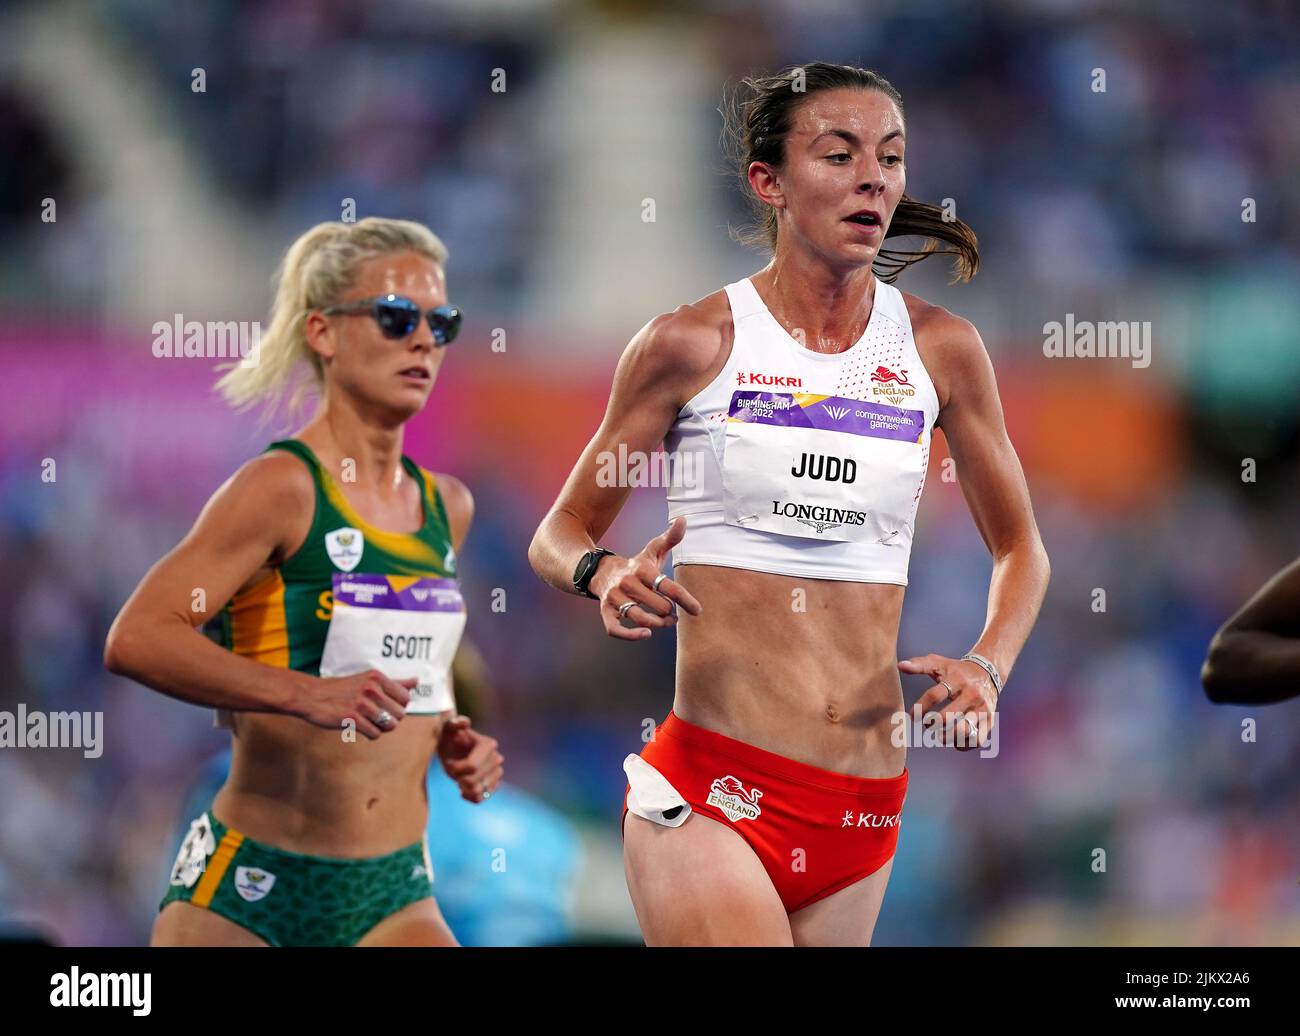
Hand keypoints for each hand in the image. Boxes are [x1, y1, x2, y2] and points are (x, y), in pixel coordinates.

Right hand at [295, 669, 414, 739]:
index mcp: (377, 677)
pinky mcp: (352, 718)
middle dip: (392, 719)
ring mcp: (362, 704)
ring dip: (381, 728)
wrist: (311, 695)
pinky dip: (371, 734)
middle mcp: (371, 688)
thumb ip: (394, 683)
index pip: (406, 698)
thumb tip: (417, 681)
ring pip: (390, 725)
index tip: (386, 707)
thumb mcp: (369, 680)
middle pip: (400, 713)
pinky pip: (375, 734)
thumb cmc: (343, 689)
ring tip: (369, 722)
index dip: (399, 706)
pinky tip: (361, 727)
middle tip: (377, 717)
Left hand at [437, 714, 502, 802]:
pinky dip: (469, 797)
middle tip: (453, 771)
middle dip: (459, 778)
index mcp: (489, 745)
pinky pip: (481, 798)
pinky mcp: (494, 785)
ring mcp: (497, 772)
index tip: (449, 763)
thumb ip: (454, 723)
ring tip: (458, 779)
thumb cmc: (449, 737)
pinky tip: (463, 789)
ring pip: (478, 791)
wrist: (452, 749)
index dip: (456, 768)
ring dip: (463, 788)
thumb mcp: (448, 729)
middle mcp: (497, 758)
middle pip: (473, 781)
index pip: (472, 767)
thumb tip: (464, 722)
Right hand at [589, 516, 702, 640]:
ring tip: (666, 622)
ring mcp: (615, 598)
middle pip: (658, 605)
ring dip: (658, 624)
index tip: (697, 610)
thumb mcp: (652, 550)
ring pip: (640, 617)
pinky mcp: (605, 611)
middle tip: (673, 614)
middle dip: (670, 612)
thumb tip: (683, 519)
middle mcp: (627, 582)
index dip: (686, 601)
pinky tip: (646, 634)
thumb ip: (670, 538)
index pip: (669, 587)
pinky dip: (630, 636)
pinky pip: (615, 629)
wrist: (602, 572)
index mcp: (642, 568)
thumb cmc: (636, 566)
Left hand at [899, 653, 997, 750]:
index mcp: (956, 680)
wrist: (988, 671)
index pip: (934, 695)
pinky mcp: (989, 719)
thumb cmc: (956, 670)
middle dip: (933, 724)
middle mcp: (971, 694)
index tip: (912, 716)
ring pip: (965, 730)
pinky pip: (977, 739)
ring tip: (939, 736)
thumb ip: (919, 665)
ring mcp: (982, 708)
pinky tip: (954, 742)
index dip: (920, 708)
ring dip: (948, 737)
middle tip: (927, 724)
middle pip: (949, 716)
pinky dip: (964, 745)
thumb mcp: (939, 663)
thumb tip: (900, 666)